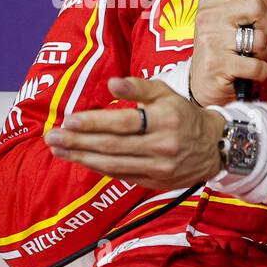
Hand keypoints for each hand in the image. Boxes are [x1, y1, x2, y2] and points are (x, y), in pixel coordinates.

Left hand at [43, 76, 225, 190]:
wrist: (213, 147)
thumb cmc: (183, 115)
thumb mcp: (166, 93)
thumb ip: (138, 86)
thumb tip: (112, 83)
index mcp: (165, 120)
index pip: (123, 123)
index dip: (94, 123)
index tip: (69, 120)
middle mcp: (162, 147)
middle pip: (112, 147)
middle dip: (78, 142)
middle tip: (52, 137)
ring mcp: (158, 169)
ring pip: (113, 165)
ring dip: (81, 158)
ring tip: (58, 150)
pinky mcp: (154, 183)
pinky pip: (121, 176)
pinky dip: (98, 168)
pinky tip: (80, 159)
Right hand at [189, 0, 266, 106]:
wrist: (203, 84)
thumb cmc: (227, 46)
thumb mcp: (243, 15)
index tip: (257, 11)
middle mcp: (208, 16)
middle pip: (258, 6)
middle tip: (255, 37)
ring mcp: (210, 40)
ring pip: (260, 38)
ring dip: (263, 52)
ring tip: (249, 55)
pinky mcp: (217, 65)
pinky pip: (257, 65)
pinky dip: (261, 72)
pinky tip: (248, 71)